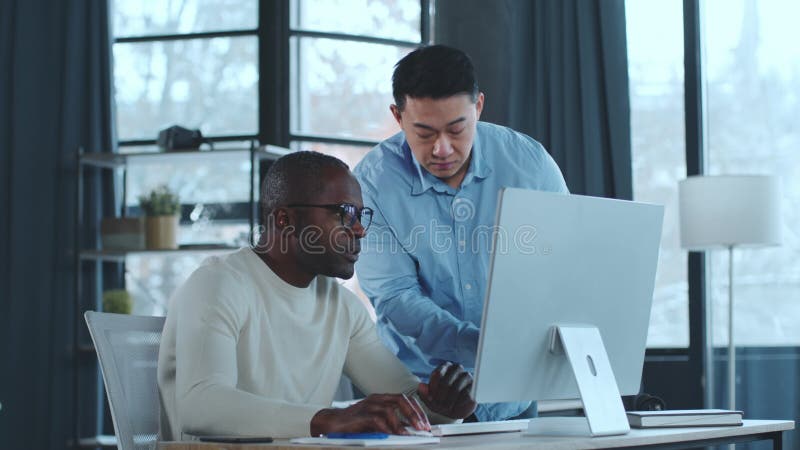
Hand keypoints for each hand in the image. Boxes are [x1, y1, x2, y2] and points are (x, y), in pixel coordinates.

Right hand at [309, 393, 430, 435]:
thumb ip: (392, 423)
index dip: (417, 410)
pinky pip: (377, 419)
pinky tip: (395, 435)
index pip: (405, 398)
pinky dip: (388, 427)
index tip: (425, 424)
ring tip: (411, 433)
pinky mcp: (360, 415)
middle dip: (415, 414)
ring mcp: (367, 405)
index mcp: (381, 398)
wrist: (331, 423)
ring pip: (391, 408)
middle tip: (423, 428)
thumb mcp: (377, 422)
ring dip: (404, 421)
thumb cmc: (354, 423)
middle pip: (401, 399)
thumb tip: (410, 430)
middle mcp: (376, 399)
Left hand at [418, 362, 476, 419]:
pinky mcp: (475, 387)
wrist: (456, 409)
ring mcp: (467, 376)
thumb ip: (424, 393)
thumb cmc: (441, 401)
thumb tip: (421, 386)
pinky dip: (458, 403)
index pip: (437, 374)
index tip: (431, 399)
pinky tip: (455, 406)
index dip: (433, 389)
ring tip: (446, 408)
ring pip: (456, 389)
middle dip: (440, 397)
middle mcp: (457, 368)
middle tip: (439, 406)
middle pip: (446, 382)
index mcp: (444, 366)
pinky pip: (466, 395)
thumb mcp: (429, 399)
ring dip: (449, 402)